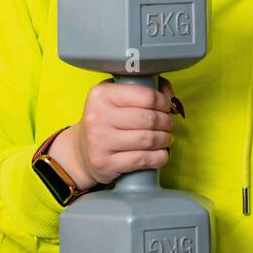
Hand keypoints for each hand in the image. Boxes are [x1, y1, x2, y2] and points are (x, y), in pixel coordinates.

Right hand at [51, 76, 183, 191]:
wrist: (80, 152)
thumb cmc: (105, 121)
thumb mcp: (116, 97)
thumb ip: (144, 89)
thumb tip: (171, 97)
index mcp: (102, 95)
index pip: (146, 96)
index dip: (163, 102)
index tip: (166, 107)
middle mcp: (98, 117)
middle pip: (149, 118)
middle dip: (166, 122)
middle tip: (168, 125)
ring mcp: (100, 142)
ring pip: (148, 139)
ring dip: (165, 139)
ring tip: (166, 138)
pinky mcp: (105, 163)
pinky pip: (143, 160)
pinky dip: (159, 157)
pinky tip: (161, 153)